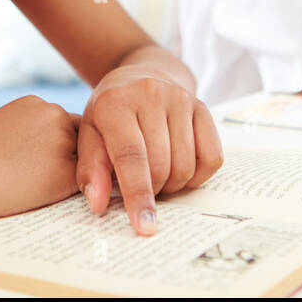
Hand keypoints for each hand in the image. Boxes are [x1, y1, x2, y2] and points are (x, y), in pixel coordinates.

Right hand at [0, 96, 79, 223]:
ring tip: (35, 191)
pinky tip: (40, 200)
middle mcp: (55, 115)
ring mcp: (63, 142)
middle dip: (69, 159)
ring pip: (82, 162)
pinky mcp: (66, 172)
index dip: (57, 147)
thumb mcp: (1, 131)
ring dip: (70, 175)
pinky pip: (79, 184)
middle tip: (43, 181)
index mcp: (36, 104)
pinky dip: (67, 194)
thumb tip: (42, 155)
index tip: (43, 164)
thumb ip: (28, 135)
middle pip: (78, 141)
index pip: (63, 125)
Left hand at [77, 63, 223, 236]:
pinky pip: (212, 157)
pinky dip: (197, 175)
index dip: (138, 195)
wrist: (141, 75)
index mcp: (115, 104)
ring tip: (157, 176)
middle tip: (142, 187)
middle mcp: (151, 96)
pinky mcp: (202, 107)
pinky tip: (180, 168)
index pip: (131, 157)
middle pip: (161, 166)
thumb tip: (97, 204)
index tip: (143, 226)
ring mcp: (181, 99)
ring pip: (186, 165)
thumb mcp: (89, 134)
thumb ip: (91, 170)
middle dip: (152, 190)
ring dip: (173, 185)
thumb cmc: (110, 112)